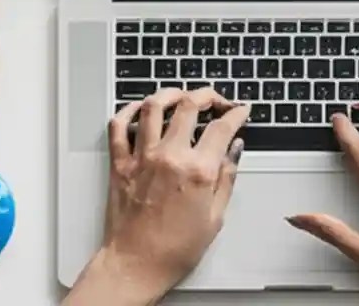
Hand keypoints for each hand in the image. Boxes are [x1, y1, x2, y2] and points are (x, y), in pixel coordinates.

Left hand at [64, 88, 249, 305]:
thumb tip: (235, 149)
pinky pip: (118, 125)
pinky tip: (139, 109)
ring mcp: (142, 157)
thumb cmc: (174, 249)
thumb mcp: (215, 217)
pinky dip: (128, 110)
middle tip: (214, 99)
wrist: (136, 264)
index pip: (222, 127)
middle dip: (207, 95)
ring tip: (180, 95)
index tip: (240, 110)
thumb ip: (227, 177)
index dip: (236, 112)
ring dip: (170, 94)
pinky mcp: (120, 163)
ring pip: (153, 106)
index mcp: (198, 171)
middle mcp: (170, 157)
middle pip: (189, 105)